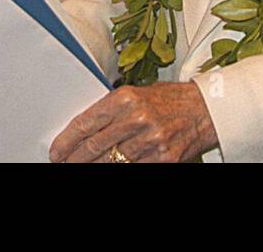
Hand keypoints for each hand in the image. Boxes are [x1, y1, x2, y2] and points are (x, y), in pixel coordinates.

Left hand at [49, 81, 217, 162]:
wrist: (205, 109)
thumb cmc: (170, 99)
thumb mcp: (137, 94)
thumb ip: (112, 109)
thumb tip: (85, 128)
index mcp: (126, 98)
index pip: (86, 123)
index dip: (67, 140)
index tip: (57, 151)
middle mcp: (136, 119)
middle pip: (95, 146)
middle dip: (75, 158)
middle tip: (63, 163)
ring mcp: (150, 141)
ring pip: (111, 162)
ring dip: (93, 167)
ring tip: (82, 167)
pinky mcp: (163, 158)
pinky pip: (133, 169)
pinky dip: (119, 169)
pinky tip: (110, 168)